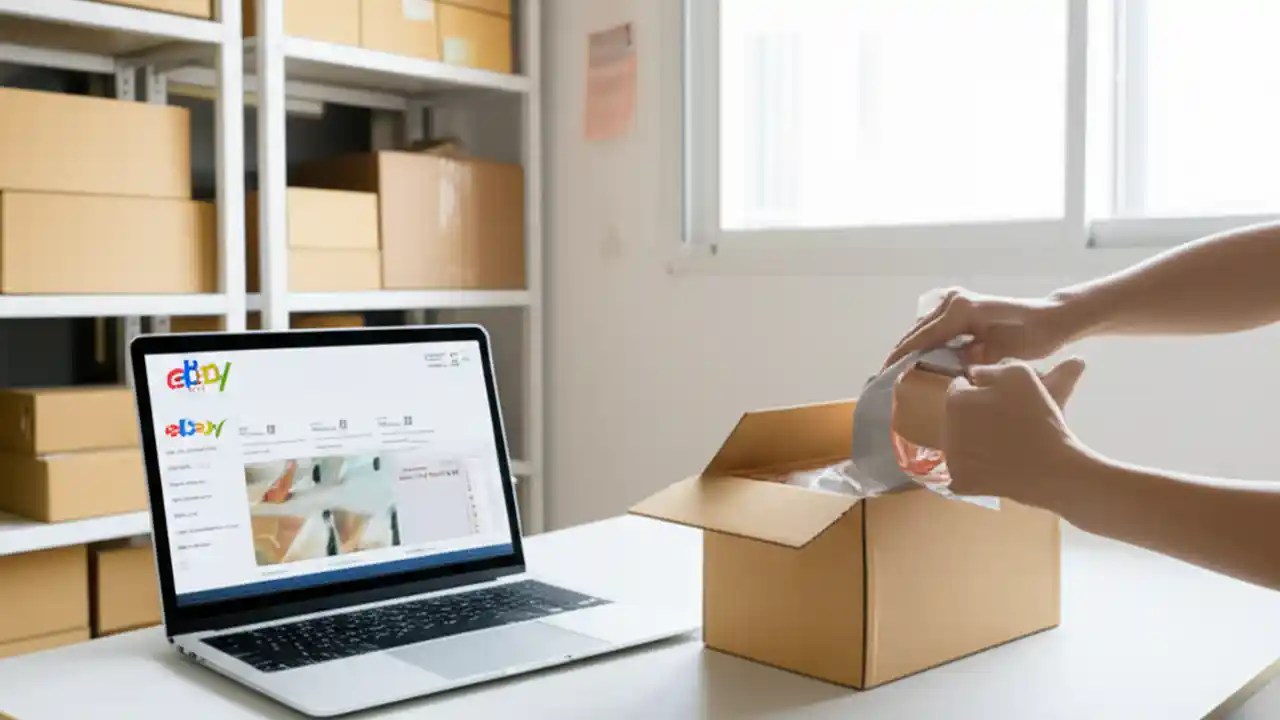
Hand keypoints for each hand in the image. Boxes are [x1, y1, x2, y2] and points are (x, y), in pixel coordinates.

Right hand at [884, 288, 1076, 368]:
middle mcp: (953, 300)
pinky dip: (924, 344)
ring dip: (911, 350)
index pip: (923, 337)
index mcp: (961, 309)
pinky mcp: (957, 306)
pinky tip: (918, 362)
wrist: (1050, 318)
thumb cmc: (1033, 335)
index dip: (902, 357)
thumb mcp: (1004, 352)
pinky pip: (933, 328)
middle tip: (886, 381)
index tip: (886, 376)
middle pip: (917, 332)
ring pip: (922, 330)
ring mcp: (954, 300)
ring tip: (897, 374)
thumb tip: (946, 369)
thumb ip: (973, 359)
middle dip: (901, 355)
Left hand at [942, 358, 1087, 504]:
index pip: (960, 387)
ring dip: (973, 438)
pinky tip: (998, 463)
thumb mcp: (1020, 375)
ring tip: (1003, 443)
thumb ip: (991, 370)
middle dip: (974, 414)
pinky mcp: (959, 482)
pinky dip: (975, 465)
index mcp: (956, 400)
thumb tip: (973, 374)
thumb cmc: (1039, 417)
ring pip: (957, 441)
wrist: (1052, 469)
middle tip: (1004, 421)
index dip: (981, 391)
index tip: (1002, 400)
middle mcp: (945, 428)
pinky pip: (962, 467)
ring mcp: (950, 458)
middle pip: (956, 415)